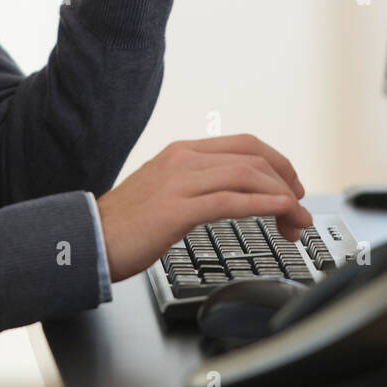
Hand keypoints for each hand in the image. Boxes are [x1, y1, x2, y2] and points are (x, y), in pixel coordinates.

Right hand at [96, 134, 312, 282]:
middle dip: (286, 183)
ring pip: (248, 176)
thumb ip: (196, 188)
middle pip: (253, 158)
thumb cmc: (124, 225)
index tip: (292, 188)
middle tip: (300, 212)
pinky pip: (230, 201)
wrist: (86, 240)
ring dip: (282, 199)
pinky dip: (263, 205)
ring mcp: (180, 181)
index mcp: (183, 153)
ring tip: (297, 222)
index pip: (245, 145)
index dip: (277, 164)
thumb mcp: (166, 194)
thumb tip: (231, 198)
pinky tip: (279, 213)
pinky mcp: (177, 209)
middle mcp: (184, 160)